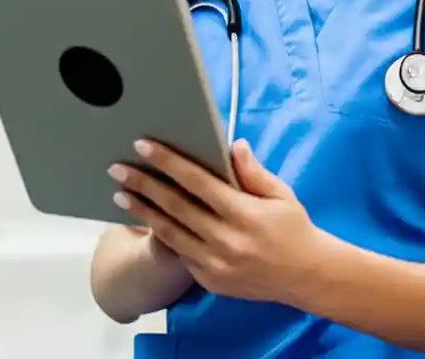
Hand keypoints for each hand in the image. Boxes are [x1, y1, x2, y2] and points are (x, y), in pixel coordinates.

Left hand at [107, 138, 322, 304]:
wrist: (306, 277)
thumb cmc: (294, 228)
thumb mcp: (281, 195)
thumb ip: (253, 172)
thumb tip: (233, 145)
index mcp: (245, 214)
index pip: (197, 182)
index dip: (168, 162)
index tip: (143, 146)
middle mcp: (226, 240)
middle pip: (175, 206)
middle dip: (144, 184)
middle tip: (118, 168)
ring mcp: (215, 264)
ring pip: (170, 232)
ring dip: (142, 211)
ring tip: (121, 194)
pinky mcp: (209, 280)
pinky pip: (179, 253)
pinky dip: (160, 234)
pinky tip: (146, 219)